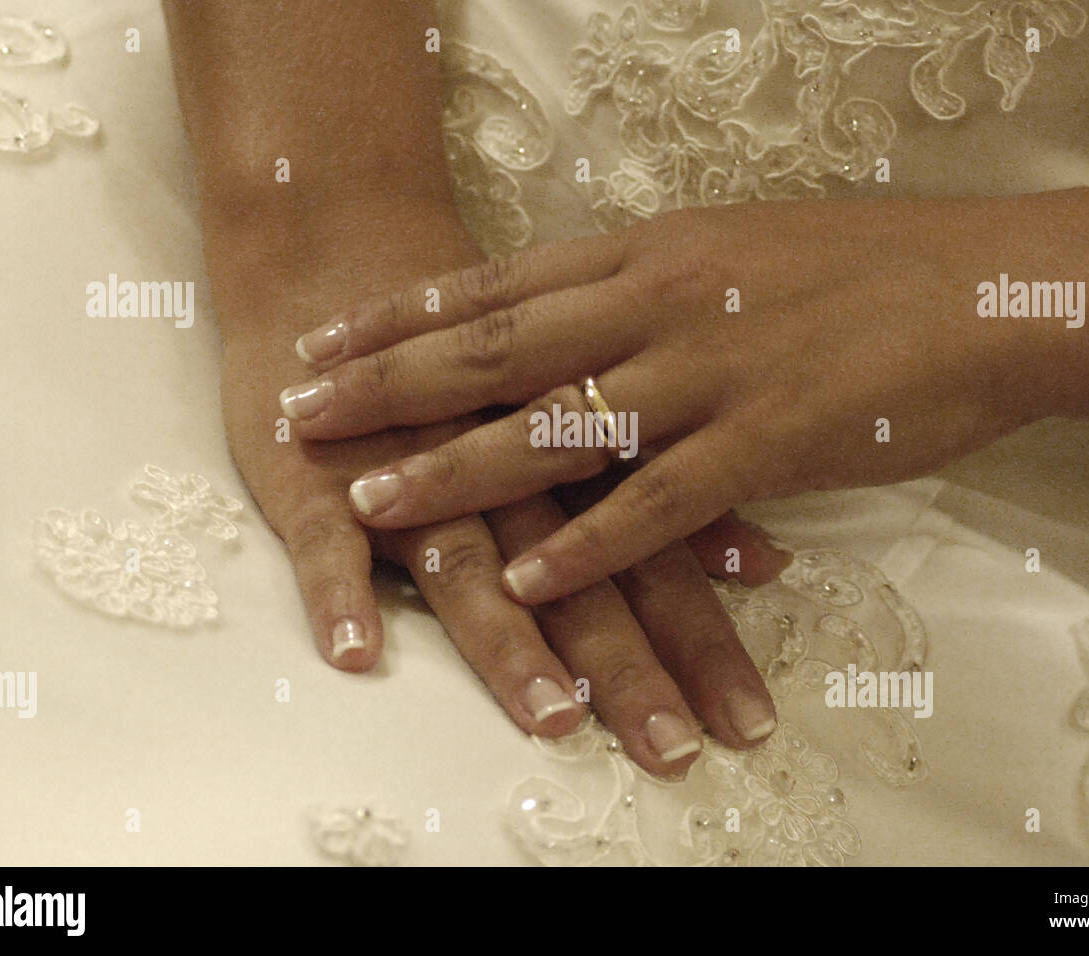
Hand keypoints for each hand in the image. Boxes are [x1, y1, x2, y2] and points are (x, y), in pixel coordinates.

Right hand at [227, 331, 790, 772]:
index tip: (746, 724)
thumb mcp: (589, 391)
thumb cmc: (486, 345)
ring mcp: (412, 460)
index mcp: (579, 435)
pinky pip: (323, 536)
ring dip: (510, 648)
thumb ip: (670, 476)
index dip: (703, 636)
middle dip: (630, 668)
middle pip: (580, 572)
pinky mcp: (319, 467)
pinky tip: (356, 653)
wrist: (345, 244)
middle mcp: (505, 457)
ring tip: (553, 718)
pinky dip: (338, 591)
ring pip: (469, 562)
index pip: (658, 549)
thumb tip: (769, 557)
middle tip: (676, 753)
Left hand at [281, 195, 1088, 602]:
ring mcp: (711, 372)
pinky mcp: (769, 442)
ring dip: (456, 471)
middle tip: (297, 414)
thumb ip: (652, 280)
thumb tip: (582, 305)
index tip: (324, 336)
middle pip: (497, 349)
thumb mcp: (738, 248)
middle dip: (387, 387)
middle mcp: (662, 303)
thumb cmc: (865, 267)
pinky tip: (526, 577)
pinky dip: (587, 543)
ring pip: (556, 428)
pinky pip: (658, 502)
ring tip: (372, 505)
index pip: (497, 283)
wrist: (991, 287)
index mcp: (652, 252)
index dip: (401, 314)